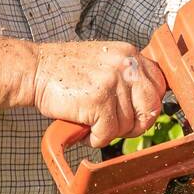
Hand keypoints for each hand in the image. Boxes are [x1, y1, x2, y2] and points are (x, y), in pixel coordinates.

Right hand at [31, 41, 166, 147]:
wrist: (34, 70)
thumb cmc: (65, 71)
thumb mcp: (104, 62)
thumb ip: (126, 77)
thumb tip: (147, 106)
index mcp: (130, 54)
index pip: (159, 84)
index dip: (149, 105)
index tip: (137, 114)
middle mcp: (126, 66)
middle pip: (151, 107)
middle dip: (136, 124)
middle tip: (116, 127)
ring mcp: (114, 83)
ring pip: (127, 125)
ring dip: (108, 132)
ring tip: (90, 123)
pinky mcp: (99, 101)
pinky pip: (107, 134)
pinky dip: (95, 138)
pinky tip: (84, 129)